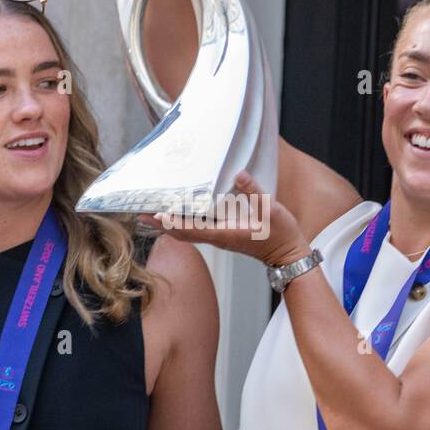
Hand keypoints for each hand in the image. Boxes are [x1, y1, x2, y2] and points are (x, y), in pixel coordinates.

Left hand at [139, 171, 310, 268]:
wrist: (288, 255)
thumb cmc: (281, 235)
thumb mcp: (271, 209)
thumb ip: (254, 192)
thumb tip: (239, 174)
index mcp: (225, 234)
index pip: (190, 229)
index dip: (170, 223)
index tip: (153, 215)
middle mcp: (218, 238)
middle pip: (182, 233)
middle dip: (161, 224)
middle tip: (141, 212)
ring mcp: (219, 238)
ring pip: (187, 232)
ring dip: (168, 223)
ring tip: (152, 212)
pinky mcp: (223, 235)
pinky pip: (197, 230)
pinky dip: (182, 223)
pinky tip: (177, 213)